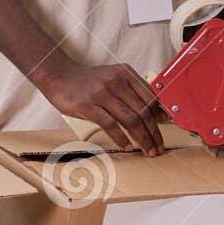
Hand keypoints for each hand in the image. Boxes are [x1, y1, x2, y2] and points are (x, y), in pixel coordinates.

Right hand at [32, 59, 164, 155]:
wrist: (58, 75)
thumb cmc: (86, 80)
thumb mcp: (112, 76)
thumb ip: (131, 90)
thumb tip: (155, 113)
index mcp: (126, 73)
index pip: (151, 98)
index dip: (161, 118)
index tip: (164, 132)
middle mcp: (116, 82)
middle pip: (143, 112)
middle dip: (154, 133)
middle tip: (157, 147)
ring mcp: (102, 93)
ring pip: (130, 120)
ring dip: (142, 139)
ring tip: (147, 151)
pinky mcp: (88, 105)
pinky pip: (110, 125)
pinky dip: (121, 138)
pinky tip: (127, 146)